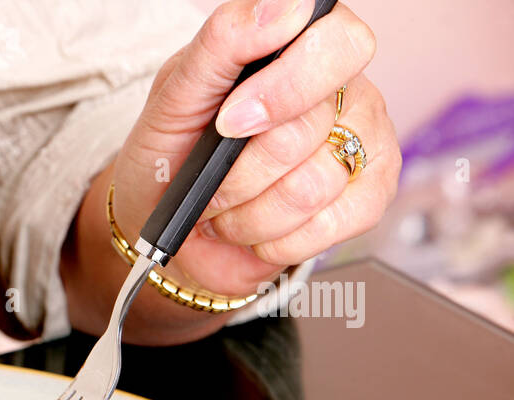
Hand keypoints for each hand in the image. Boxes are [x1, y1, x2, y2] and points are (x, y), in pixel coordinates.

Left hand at [75, 0, 399, 342]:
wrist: (167, 219)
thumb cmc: (174, 149)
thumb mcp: (177, 91)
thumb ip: (223, 42)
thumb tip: (284, 8)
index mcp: (303, 45)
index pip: (338, 43)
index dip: (285, 89)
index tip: (229, 122)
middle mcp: (344, 90)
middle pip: (306, 132)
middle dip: (238, 172)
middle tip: (211, 179)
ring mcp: (364, 143)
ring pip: (311, 188)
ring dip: (247, 213)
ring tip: (227, 206)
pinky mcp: (368, 199)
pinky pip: (327, 227)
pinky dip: (273, 240)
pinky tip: (256, 229)